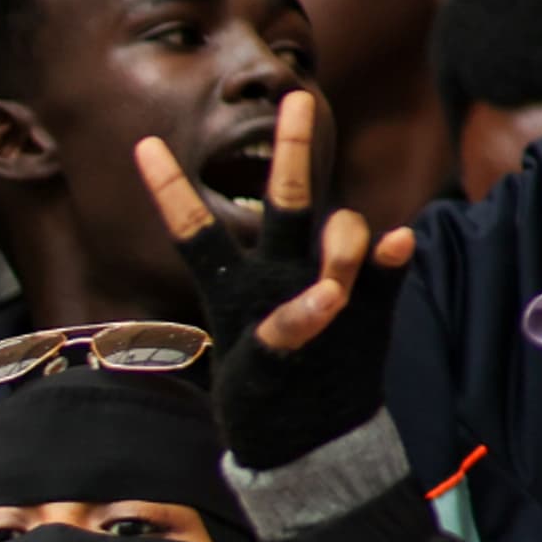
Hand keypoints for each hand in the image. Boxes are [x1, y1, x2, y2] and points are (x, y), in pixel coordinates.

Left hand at [139, 90, 413, 470]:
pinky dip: (391, 256)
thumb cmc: (263, 410)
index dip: (170, 190)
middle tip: (298, 98)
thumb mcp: (255, 380)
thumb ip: (285, 334)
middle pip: (285, 201)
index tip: (143, 143)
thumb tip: (331, 295)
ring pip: (338, 232)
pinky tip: (398, 246)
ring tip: (336, 285)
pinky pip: (387, 270)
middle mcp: (278, 273)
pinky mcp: (372, 306)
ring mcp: (328, 284)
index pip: (194, 232)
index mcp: (230, 289)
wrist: (313, 443)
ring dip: (341, 243)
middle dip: (294, 149)